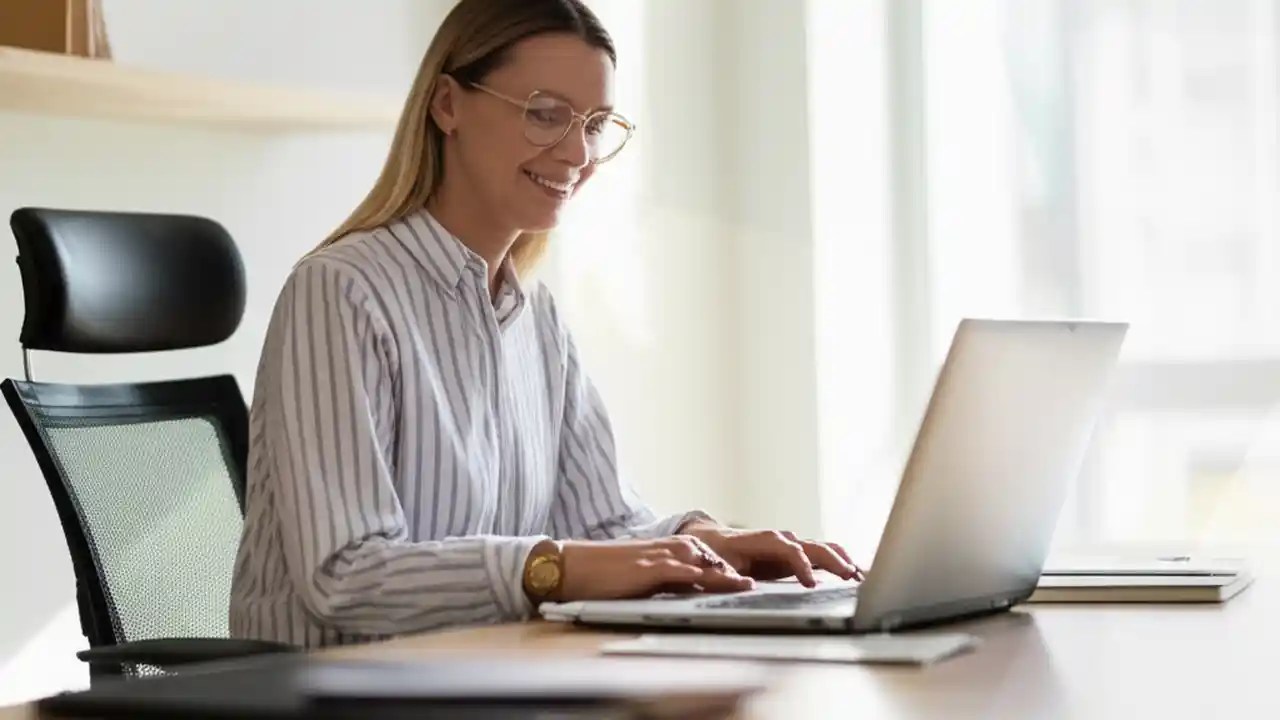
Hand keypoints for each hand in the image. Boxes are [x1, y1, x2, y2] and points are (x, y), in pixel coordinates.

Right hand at [555, 536, 755, 600]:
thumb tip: (695, 592)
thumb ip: (671, 581)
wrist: (575, 566)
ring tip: (750, 585)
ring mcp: (661, 556)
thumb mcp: (645, 578)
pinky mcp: (650, 569)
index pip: (710, 556)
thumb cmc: (607, 574)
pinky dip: (705, 577)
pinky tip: (720, 582)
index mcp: (670, 549)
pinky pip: (683, 571)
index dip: (733, 566)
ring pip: (704, 561)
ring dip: (728, 573)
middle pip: (714, 555)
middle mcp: (670, 548)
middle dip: (738, 566)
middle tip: (759, 578)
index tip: (756, 576)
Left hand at [681, 522, 863, 587]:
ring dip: (842, 560)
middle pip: (813, 546)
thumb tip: (745, 584)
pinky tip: (856, 574)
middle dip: (833, 561)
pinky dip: (840, 562)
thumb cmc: (715, 553)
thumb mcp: (715, 564)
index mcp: (763, 540)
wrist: (712, 540)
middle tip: (850, 577)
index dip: (801, 565)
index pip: (789, 549)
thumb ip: (728, 575)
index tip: (811, 584)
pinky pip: (823, 555)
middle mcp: (782, 539)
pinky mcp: (796, 555)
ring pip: (823, 549)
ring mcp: (791, 545)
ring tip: (861, 576)